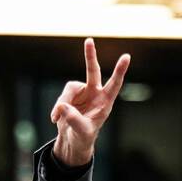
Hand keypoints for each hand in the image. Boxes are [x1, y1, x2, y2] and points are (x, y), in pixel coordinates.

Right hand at [50, 37, 130, 167]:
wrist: (73, 139)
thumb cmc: (83, 137)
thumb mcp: (82, 132)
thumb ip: (74, 120)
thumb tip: (63, 106)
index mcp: (105, 102)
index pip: (114, 85)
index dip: (120, 71)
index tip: (126, 57)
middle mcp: (94, 93)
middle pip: (92, 71)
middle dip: (90, 56)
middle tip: (89, 40)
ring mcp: (82, 92)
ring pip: (69, 89)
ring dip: (62, 104)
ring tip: (58, 118)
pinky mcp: (70, 94)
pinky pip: (61, 97)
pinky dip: (56, 108)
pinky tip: (55, 119)